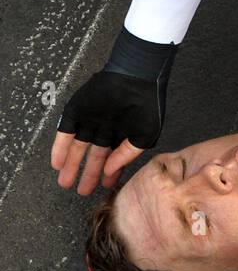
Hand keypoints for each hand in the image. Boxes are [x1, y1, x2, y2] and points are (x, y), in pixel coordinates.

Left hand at [51, 27, 176, 193]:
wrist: (136, 78)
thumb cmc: (148, 104)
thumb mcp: (144, 136)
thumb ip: (126, 155)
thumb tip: (110, 171)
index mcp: (123, 133)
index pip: (113, 158)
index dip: (109, 173)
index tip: (105, 187)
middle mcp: (106, 128)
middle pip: (93, 156)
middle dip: (88, 174)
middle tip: (81, 191)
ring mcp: (89, 120)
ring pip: (76, 147)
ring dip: (71, 165)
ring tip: (65, 183)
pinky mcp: (76, 112)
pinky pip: (64, 132)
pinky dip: (59, 148)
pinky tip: (57, 164)